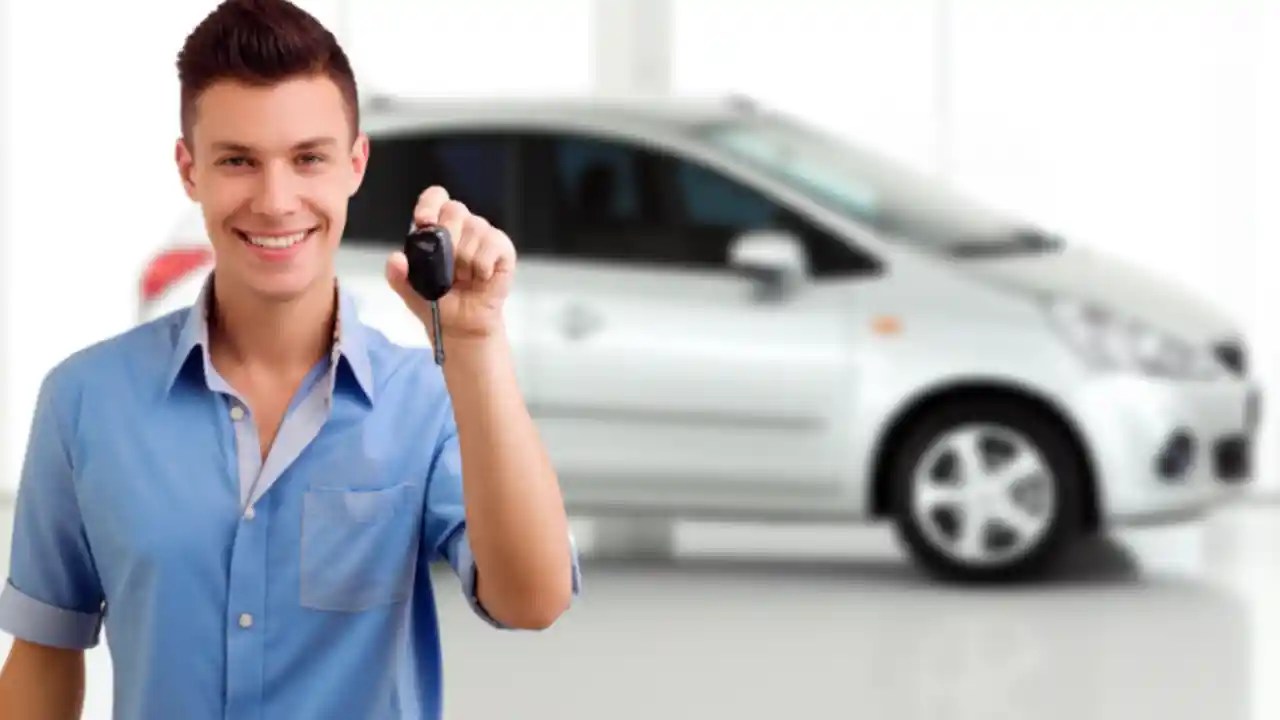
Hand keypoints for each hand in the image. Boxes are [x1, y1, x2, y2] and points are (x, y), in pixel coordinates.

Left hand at [385, 185, 515, 341]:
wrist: (461, 327)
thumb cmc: (436, 303)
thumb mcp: (409, 291)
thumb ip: (397, 275)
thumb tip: (396, 257)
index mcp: (436, 227)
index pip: (436, 197)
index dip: (430, 205)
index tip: (425, 222)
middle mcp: (461, 226)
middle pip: (455, 210)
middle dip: (447, 239)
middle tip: (446, 267)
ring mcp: (483, 235)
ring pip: (475, 228)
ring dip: (465, 261)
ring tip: (463, 278)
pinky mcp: (503, 249)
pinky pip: (492, 244)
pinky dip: (482, 265)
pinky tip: (480, 277)